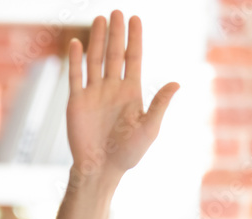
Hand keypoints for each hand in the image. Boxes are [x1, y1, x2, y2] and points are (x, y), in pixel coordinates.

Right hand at [67, 11, 177, 180]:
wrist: (100, 169)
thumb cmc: (127, 154)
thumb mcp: (149, 128)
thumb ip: (160, 104)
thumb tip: (176, 82)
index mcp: (131, 92)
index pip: (133, 59)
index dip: (135, 39)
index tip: (136, 19)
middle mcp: (112, 89)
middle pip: (115, 54)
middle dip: (116, 33)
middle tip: (116, 11)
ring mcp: (93, 94)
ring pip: (96, 60)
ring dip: (98, 40)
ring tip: (99, 19)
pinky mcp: (76, 102)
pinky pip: (76, 76)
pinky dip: (75, 59)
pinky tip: (76, 43)